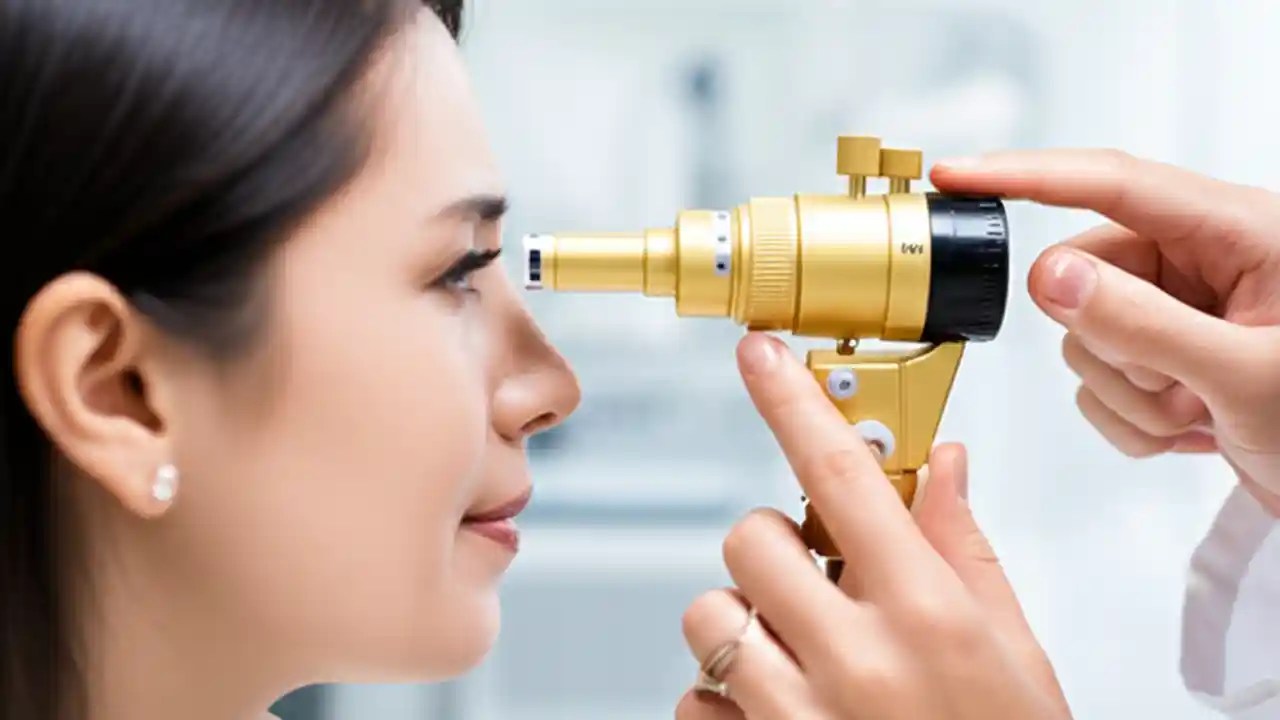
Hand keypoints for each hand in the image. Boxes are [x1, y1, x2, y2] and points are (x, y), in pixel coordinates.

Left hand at [675, 333, 1070, 719]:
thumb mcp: (1011, 649)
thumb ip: (962, 549)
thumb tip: (939, 464)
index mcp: (926, 613)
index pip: (840, 473)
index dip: (792, 399)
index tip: (757, 353)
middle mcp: (853, 658)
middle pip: (748, 537)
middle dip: (774, 549)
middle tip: (815, 580)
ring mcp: (793, 716)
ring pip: (708, 614)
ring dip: (744, 623)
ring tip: (800, 657)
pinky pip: (694, 697)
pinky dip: (725, 698)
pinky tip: (779, 714)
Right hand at [932, 149, 1279, 514]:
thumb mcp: (1242, 373)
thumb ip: (1141, 323)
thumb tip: (1049, 277)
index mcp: (1238, 231)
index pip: (1113, 183)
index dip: (1028, 175)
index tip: (959, 177)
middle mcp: (1203, 262)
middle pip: (1087, 276)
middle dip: (1116, 348)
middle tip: (1180, 386)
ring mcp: (1179, 312)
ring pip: (1084, 337)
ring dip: (1130, 395)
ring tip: (1200, 415)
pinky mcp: (1164, 357)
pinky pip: (1096, 381)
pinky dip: (1132, 421)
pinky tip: (1194, 429)